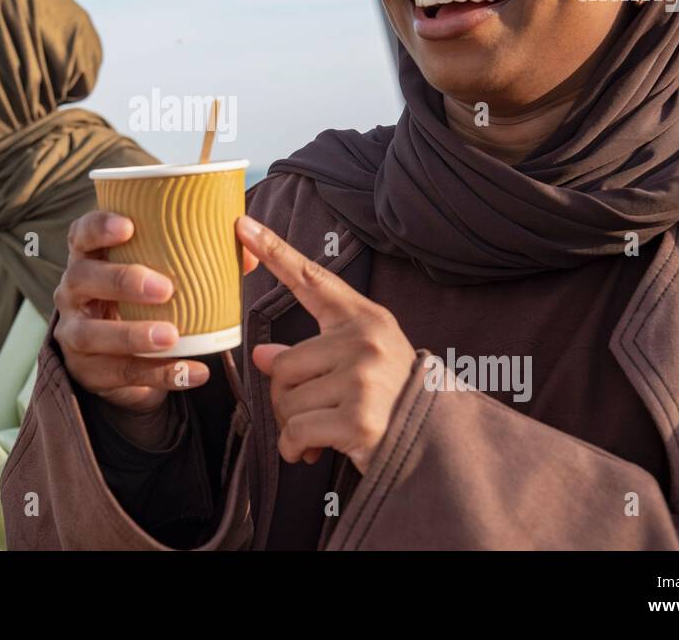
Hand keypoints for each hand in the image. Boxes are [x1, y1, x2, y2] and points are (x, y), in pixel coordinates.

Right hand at [53, 211, 257, 417]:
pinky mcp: (88, 370)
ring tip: (171, 336)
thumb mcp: (159, 276)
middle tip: (165, 288)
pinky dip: (159, 374)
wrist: (121, 359)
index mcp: (90, 257)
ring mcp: (74, 332)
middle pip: (83, 278)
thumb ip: (200, 260)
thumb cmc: (141, 301)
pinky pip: (121, 372)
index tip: (129, 226)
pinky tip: (192, 371)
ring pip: (91, 333)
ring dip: (132, 334)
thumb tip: (249, 252)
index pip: (81, 234)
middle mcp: (72, 291)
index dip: (99, 226)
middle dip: (122, 280)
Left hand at [239, 215, 415, 475]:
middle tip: (311, 413)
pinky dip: (293, 448)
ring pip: (285, 399)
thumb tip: (261, 355)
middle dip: (286, 398)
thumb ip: (311, 354)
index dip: (274, 251)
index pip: (310, 279)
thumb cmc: (391, 401)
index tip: (242, 226)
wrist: (436, 445)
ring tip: (320, 432)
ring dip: (292, 425)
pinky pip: (295, 431)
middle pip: (282, 364)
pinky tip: (311, 451)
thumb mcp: (357, 365)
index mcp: (364, 319)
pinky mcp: (357, 418)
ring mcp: (362, 379)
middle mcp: (364, 341)